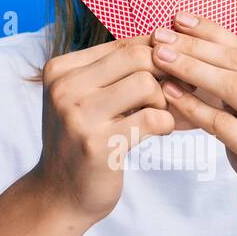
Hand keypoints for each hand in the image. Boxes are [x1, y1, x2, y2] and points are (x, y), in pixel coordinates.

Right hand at [32, 35, 178, 223]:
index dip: (157, 56)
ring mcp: (78, 117)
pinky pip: (152, 119)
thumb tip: (167, 40)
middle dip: (165, 74)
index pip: (122, 44)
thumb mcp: (86, 98)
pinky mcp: (97, 146)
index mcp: (60, 69)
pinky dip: (166, 124)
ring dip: (164, 101)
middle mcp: (64, 88)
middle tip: (176, 93)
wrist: (60, 194)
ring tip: (159, 116)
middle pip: (137, 57)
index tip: (173, 73)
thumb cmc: (82, 140)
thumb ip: (116, 70)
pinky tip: (160, 132)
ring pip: (146, 84)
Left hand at [150, 13, 236, 235]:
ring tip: (159, 58)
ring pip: (234, 87)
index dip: (212, 31)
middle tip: (159, 35)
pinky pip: (223, 124)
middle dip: (196, 46)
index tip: (178, 19)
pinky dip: (193, 107)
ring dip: (191, 69)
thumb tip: (193, 46)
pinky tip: (169, 96)